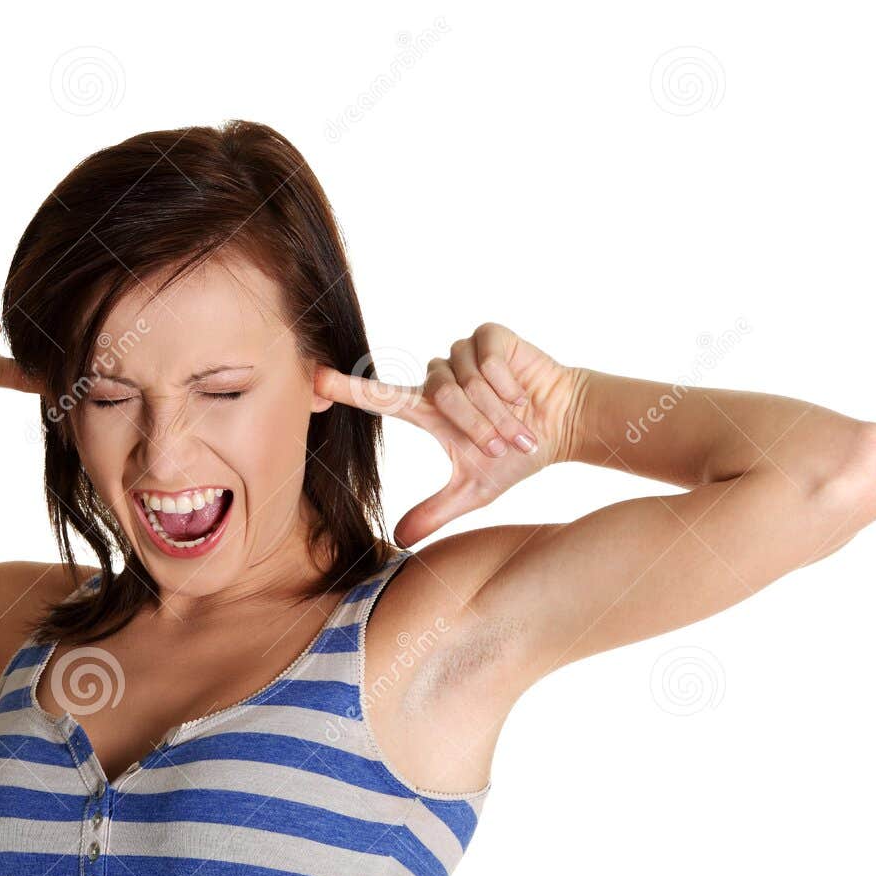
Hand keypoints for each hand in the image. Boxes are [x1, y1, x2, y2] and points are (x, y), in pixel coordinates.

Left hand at [313, 323, 574, 545]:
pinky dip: (507, 384)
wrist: (562, 425)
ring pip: (464, 379)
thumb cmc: (515, 455)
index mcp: (427, 408)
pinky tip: (522, 392)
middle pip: (439, 395)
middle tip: (501, 444)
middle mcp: (439, 377)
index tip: (313, 381)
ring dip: (494, 408)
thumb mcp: (474, 490)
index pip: (378, 396)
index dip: (346, 389)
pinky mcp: (489, 336)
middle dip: (475, 425)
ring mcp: (463, 353)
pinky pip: (486, 359)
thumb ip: (435, 511)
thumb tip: (399, 539)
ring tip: (517, 420)